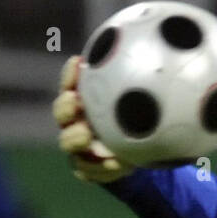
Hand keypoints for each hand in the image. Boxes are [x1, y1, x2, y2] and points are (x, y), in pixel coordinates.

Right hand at [53, 55, 132, 183]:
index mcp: (81, 104)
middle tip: (75, 102)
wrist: (133, 157)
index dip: (70, 76)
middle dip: (65, 106)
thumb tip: (155, 46)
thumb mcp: (135, 102)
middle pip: (61, 113)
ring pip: (67, 143)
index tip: (78, 64)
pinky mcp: (87, 170)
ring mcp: (77, 148)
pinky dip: (102, 168)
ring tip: (87, 135)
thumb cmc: (131, 121)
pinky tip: (116, 163)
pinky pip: (89, 171)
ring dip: (75, 138)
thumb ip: (133, 83)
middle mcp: (73, 123)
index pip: (69, 85)